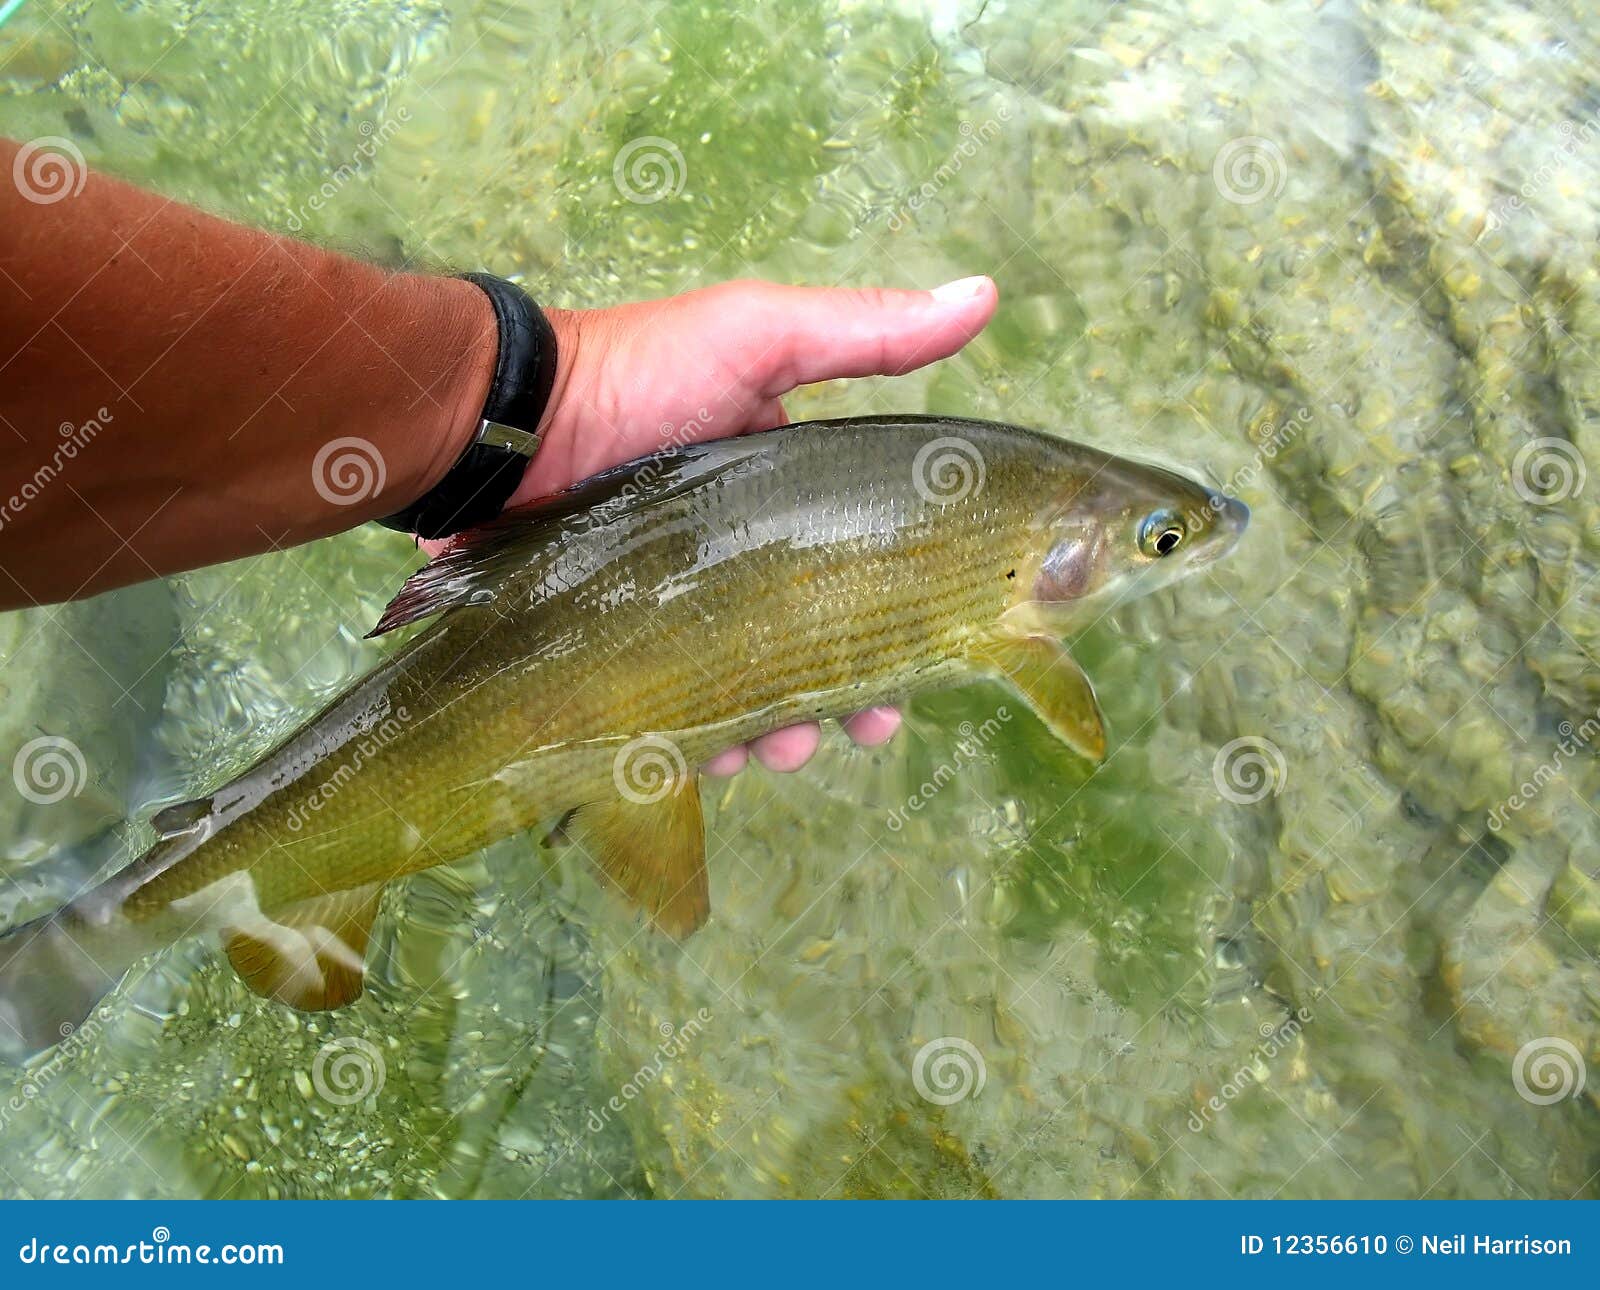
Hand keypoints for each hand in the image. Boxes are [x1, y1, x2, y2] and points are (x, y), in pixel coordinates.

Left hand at [472, 276, 997, 775]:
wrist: (503, 431)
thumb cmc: (636, 376)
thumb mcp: (758, 337)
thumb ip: (864, 332)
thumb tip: (985, 293)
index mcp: (780, 493)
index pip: (856, 567)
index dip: (894, 623)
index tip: (917, 674)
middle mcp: (734, 555)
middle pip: (808, 644)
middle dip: (841, 694)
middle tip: (859, 727)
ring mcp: (675, 606)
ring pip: (744, 689)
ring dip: (777, 728)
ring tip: (780, 749)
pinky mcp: (620, 648)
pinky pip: (670, 712)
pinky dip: (698, 743)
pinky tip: (713, 758)